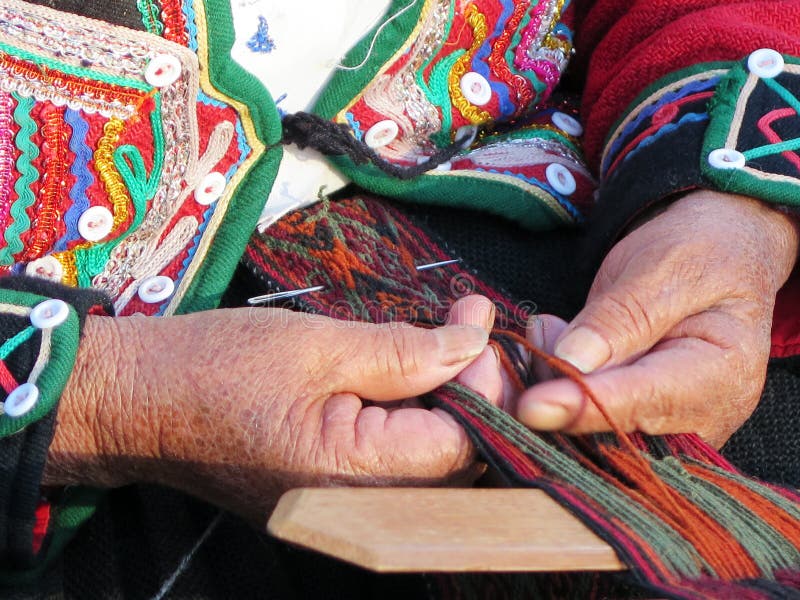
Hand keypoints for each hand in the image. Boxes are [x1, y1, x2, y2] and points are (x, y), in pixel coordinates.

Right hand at [45, 296, 496, 522]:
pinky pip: (400, 463)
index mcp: (356, 475)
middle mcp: (362, 509)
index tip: (476, 324)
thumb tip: (475, 341)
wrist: (141, 402)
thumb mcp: (320, 344)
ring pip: (434, 461)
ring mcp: (349, 509)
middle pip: (459, 459)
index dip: (485, 384)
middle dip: (476, 388)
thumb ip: (407, 351)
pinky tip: (414, 370)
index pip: (466, 443)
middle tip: (468, 324)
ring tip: (448, 336)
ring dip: (450, 398)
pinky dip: (418, 415)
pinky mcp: (336, 495)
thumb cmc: (218, 366)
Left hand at [517, 191, 798, 446]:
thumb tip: (572, 362)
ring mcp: (668, 428)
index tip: (530, 407)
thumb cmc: (698, 256)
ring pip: (590, 432)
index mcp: (721, 375)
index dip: (584, 405)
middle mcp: (700, 419)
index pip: (644, 403)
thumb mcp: (665, 267)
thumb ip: (622, 315)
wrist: (716, 260)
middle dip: (559, 390)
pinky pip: (584, 423)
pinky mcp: (636, 424)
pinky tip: (551, 344)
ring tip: (549, 328)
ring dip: (551, 385)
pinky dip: (554, 386)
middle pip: (612, 431)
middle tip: (539, 331)